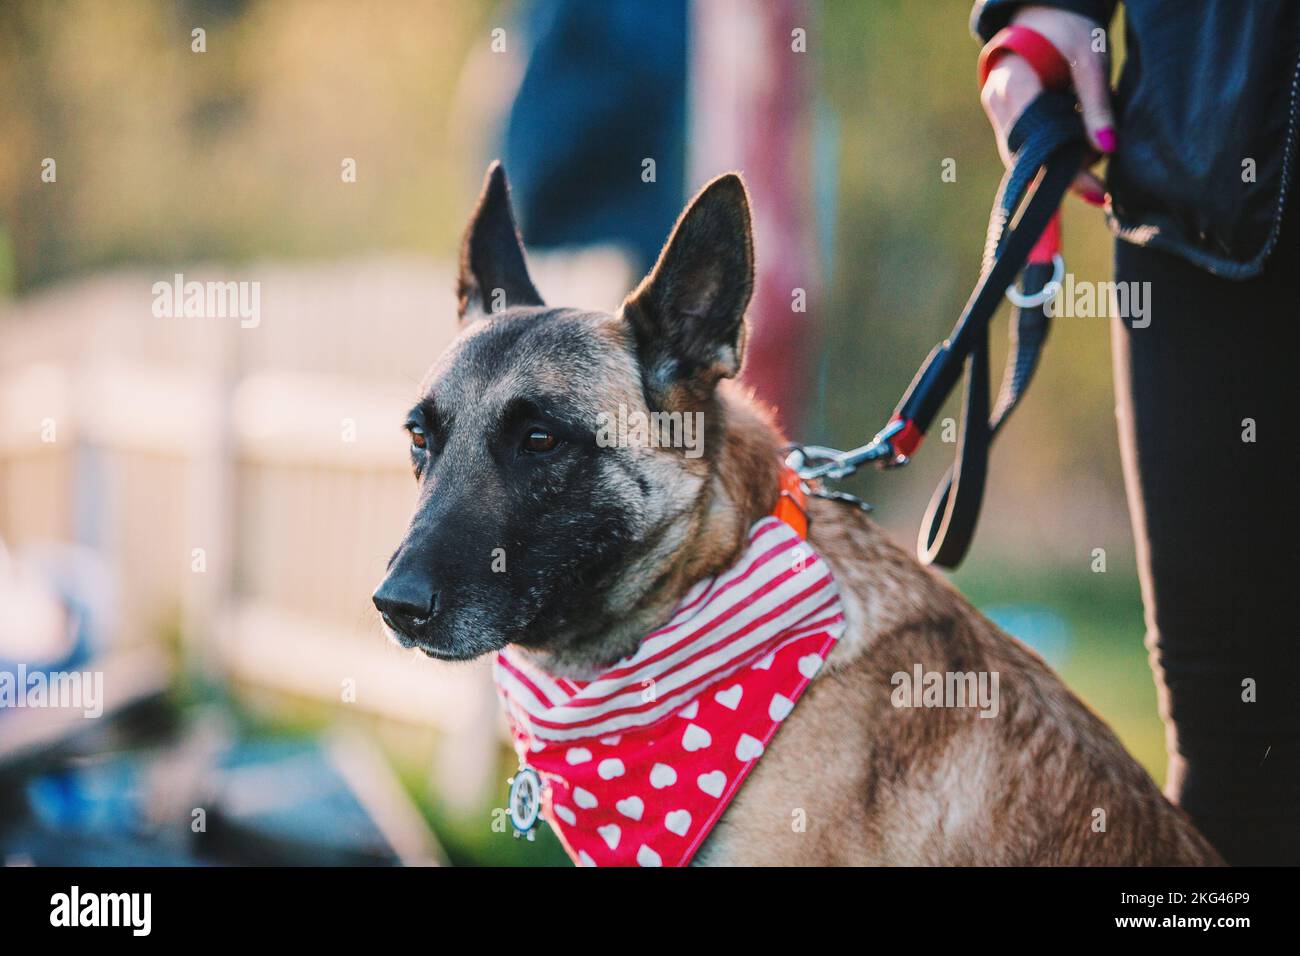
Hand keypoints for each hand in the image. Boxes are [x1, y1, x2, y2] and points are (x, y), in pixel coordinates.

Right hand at [979, 5, 1113, 204]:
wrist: (1045, 11)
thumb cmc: (1069, 30)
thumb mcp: (1091, 61)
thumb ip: (1098, 105)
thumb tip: (1109, 149)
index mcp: (1014, 85)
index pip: (1038, 145)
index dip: (1067, 172)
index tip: (1098, 191)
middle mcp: (997, 102)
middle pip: (1027, 158)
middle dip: (1065, 173)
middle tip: (1100, 184)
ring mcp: (996, 109)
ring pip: (1025, 157)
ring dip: (1059, 163)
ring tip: (1093, 156)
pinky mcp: (1004, 115)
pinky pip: (1025, 145)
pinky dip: (1053, 151)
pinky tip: (1079, 147)